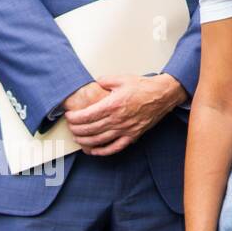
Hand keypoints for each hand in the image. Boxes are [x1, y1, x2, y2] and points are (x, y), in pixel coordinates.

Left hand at [63, 74, 186, 155]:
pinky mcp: (133, 135)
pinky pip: (115, 147)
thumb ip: (103, 81)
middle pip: (89, 129)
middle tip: (70, 127)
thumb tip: (93, 83)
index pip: (86, 116)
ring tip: (77, 138)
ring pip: (99, 140)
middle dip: (75, 130)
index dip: (74, 118)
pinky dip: (102, 151)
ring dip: (84, 141)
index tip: (69, 116)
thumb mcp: (121, 79)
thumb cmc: (143, 87)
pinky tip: (94, 151)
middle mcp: (118, 119)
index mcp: (113, 105)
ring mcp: (125, 129)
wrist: (163, 95)